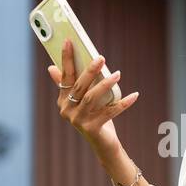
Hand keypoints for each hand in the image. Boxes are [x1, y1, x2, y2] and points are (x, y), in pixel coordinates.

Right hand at [48, 38, 138, 152]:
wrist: (102, 143)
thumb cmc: (93, 116)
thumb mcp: (80, 99)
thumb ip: (68, 85)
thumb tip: (51, 68)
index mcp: (63, 100)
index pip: (64, 76)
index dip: (66, 59)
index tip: (69, 41)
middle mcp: (67, 110)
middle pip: (79, 86)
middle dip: (89, 71)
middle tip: (101, 57)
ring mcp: (78, 121)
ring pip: (92, 98)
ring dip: (105, 84)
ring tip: (117, 74)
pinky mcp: (92, 129)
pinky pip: (110, 112)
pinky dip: (123, 103)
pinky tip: (134, 95)